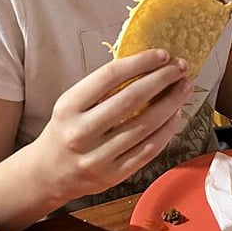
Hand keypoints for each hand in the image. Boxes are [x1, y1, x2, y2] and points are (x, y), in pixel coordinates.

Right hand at [35, 48, 192, 203]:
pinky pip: (148, 150)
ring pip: (145, 126)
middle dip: (162, 79)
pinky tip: (175, 115)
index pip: (109, 76)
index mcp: (68, 107)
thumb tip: (145, 65)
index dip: (140, 62)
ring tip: (183, 88)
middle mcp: (81, 132)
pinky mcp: (112, 176)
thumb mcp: (71, 104)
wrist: (48, 174)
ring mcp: (97, 157)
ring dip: (171, 103)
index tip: (162, 54)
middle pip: (131, 99)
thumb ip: (101, 88)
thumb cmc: (65, 131)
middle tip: (181, 67)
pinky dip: (166, 130)